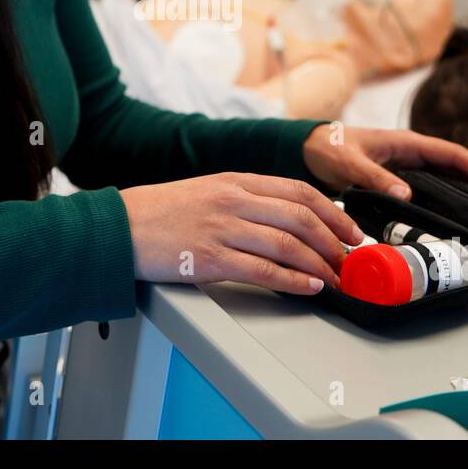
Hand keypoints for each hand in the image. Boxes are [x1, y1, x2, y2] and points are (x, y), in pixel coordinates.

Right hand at [121, 172, 364, 293]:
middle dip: (333, 240)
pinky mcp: (209, 259)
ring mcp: (222, 229)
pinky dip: (292, 281)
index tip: (349, 229)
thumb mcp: (207, 191)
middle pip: (301, 217)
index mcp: (235, 181)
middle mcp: (233, 200)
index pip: (298, 190)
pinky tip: (308, 287)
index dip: (332, 212)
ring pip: (288, 244)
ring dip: (319, 264)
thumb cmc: (159, 212)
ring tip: (333, 278)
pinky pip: (262, 270)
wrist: (118, 227)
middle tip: (348, 258)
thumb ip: (244, 199)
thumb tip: (285, 218)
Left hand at [301, 125, 467, 201]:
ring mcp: (406, 167)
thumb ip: (376, 178)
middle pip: (459, 169)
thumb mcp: (351, 164)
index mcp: (408, 143)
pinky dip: (447, 203)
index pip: (455, 156)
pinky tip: (455, 221)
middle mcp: (412, 154)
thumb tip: (406, 196)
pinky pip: (430, 191)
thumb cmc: (329, 148)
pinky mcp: (397, 180)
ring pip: (447, 180)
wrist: (307, 149)